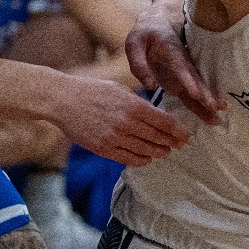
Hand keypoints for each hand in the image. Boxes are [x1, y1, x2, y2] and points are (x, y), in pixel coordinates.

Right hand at [45, 77, 191, 165]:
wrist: (62, 100)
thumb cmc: (90, 90)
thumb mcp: (119, 89)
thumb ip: (137, 102)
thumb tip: (153, 112)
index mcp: (132, 105)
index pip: (164, 122)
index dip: (177, 131)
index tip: (185, 135)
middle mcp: (126, 123)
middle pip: (158, 138)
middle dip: (171, 142)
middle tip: (179, 145)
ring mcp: (115, 138)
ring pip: (145, 151)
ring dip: (158, 152)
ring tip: (165, 151)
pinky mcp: (103, 149)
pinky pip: (129, 159)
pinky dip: (141, 160)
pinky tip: (147, 158)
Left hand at [125, 0, 223, 123]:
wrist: (155, 24)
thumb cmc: (143, 34)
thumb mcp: (134, 44)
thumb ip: (139, 64)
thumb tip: (150, 85)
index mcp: (170, 52)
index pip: (181, 68)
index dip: (188, 81)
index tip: (196, 94)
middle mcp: (182, 63)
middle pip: (195, 79)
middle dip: (204, 93)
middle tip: (214, 106)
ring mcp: (184, 72)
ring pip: (198, 87)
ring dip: (208, 100)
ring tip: (220, 112)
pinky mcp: (182, 81)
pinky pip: (192, 94)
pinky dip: (201, 104)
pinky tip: (212, 115)